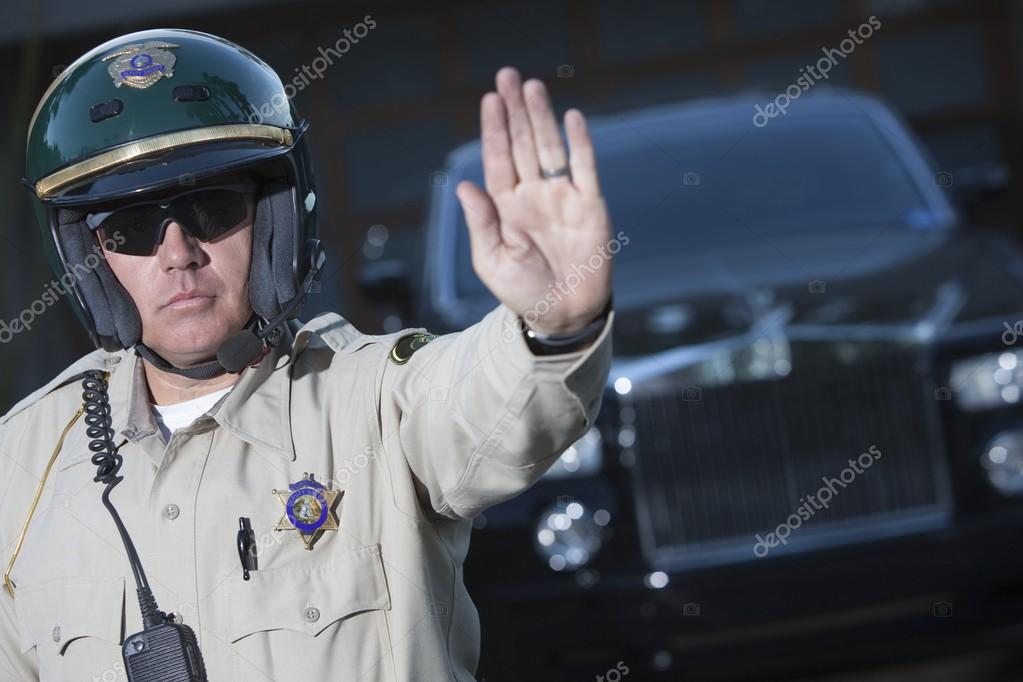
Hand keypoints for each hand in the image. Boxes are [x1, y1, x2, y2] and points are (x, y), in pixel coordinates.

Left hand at [455, 66, 612, 335]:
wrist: (563, 313)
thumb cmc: (523, 291)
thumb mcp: (492, 261)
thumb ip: (481, 223)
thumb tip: (463, 184)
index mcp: (505, 206)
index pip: (497, 158)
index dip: (493, 129)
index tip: (489, 99)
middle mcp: (532, 194)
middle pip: (521, 143)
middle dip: (514, 111)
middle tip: (507, 76)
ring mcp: (561, 197)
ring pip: (549, 147)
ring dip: (541, 117)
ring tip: (532, 87)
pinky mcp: (590, 204)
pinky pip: (584, 167)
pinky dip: (579, 142)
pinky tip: (571, 117)